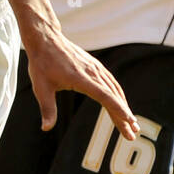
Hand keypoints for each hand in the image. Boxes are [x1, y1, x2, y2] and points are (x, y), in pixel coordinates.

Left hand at [24, 29, 138, 138]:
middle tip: (133, 134)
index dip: (118, 109)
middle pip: (113, 96)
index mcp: (80, 78)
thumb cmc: (42, 64)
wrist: (46, 40)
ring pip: (115, 90)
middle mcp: (92, 72)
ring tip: (132, 124)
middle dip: (124, 116)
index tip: (130, 121)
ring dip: (124, 107)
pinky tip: (122, 106)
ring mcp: (96, 68)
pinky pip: (111, 83)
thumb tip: (45, 128)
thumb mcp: (41, 88)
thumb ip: (47, 109)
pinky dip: (119, 96)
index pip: (104, 96)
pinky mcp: (95, 67)